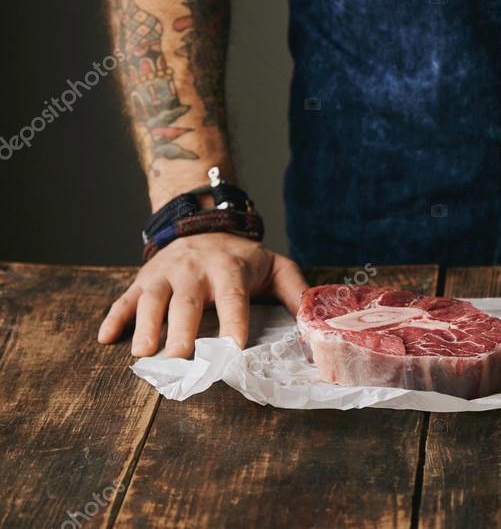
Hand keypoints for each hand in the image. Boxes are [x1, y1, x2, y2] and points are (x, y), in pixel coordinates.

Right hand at [97, 233, 307, 356]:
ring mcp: (166, 274)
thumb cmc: (243, 257)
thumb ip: (295, 292)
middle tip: (180, 357)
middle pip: (187, 302)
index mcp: (229, 268)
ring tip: (143, 353)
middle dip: (183, 329)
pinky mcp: (143, 279)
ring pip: (152, 299)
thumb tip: (314, 323)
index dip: (233, 322)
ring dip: (146, 326)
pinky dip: (114, 318)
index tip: (233, 347)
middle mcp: (195, 270)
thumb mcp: (276, 266)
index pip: (233, 297)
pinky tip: (106, 338)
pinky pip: (125, 299)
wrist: (206, 223)